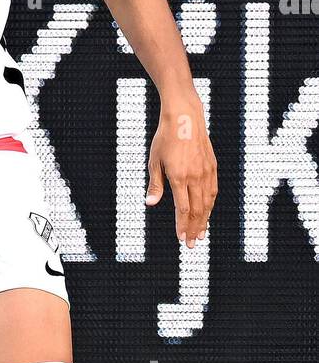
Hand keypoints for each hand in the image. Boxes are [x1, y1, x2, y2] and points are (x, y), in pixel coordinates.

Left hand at [145, 98, 217, 247]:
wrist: (185, 118)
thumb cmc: (165, 138)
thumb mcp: (154, 161)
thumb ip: (155, 184)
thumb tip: (150, 203)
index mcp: (179, 177)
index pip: (183, 209)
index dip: (182, 226)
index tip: (181, 239)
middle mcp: (195, 177)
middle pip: (197, 210)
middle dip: (194, 229)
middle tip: (192, 245)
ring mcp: (206, 172)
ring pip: (207, 203)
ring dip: (204, 220)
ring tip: (200, 234)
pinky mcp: (212, 166)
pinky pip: (213, 191)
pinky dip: (210, 205)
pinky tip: (207, 213)